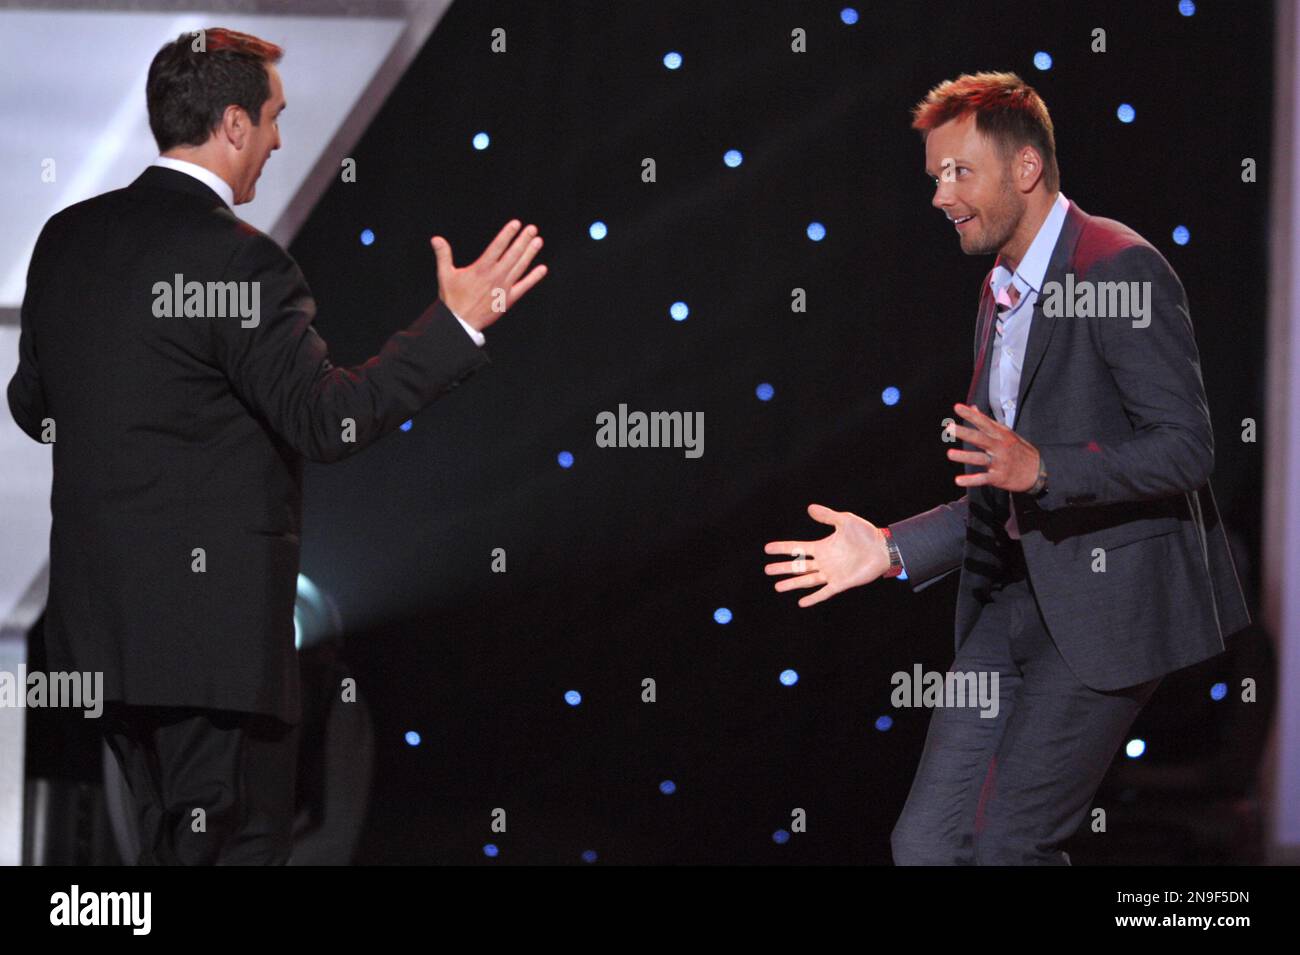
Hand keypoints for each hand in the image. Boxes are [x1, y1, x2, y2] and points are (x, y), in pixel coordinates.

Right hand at [431, 220, 547, 331]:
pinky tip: (542, 268)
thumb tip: (436, 238)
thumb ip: (443, 255)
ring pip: (520, 267)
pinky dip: (534, 277)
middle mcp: (495, 276)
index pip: (497, 247)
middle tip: (532, 228)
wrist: (460, 323)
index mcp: (481, 269)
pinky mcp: (509, 299)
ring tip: (538, 241)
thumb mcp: (445, 275)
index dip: (507, 234)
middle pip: (512, 254)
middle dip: (523, 240)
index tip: (516, 223)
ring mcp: (504, 288)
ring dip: (530, 253)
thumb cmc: (452, 298)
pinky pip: (524, 286)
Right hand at [763, 504, 891, 607]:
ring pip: (806, 580)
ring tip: (777, 587)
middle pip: (798, 566)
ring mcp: (831, 573)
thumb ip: (827, 516)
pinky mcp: (841, 583)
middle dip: (782, 568)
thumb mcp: (845, 521)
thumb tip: (810, 508)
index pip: (797, 548)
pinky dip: (813, 598)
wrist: (883, 549)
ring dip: (792, 583)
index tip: (767, 549)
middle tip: (767, 570)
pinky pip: (824, 592)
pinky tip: (801, 602)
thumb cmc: (866, 534)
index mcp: (822, 547)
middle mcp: (824, 561)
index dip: (782, 548)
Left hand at [946, 402, 1040, 492]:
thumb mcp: (1006, 433)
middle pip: (980, 439)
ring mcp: (1000, 463)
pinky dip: (971, 481)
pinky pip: (983, 479)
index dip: (971, 415)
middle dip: (965, 433)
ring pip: (980, 459)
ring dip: (965, 457)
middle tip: (949, 428)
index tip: (957, 407)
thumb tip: (973, 407)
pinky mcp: (999, 477)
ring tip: (950, 454)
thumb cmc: (1018, 450)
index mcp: (1001, 435)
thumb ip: (987, 422)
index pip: (984, 422)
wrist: (1038, 472)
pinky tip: (958, 480)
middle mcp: (1000, 447)